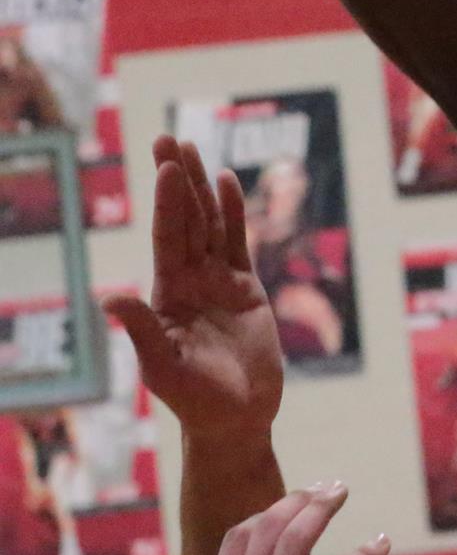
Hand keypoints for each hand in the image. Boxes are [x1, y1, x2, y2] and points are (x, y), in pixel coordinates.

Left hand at [105, 138, 282, 441]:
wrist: (235, 415)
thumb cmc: (195, 397)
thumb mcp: (162, 365)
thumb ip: (141, 329)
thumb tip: (111, 298)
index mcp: (166, 293)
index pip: (169, 238)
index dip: (169, 203)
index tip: (167, 166)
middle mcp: (190, 280)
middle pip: (185, 220)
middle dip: (178, 180)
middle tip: (169, 138)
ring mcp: (218, 282)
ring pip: (211, 224)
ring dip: (203, 187)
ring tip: (195, 148)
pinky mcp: (246, 291)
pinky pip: (238, 244)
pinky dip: (235, 214)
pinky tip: (230, 184)